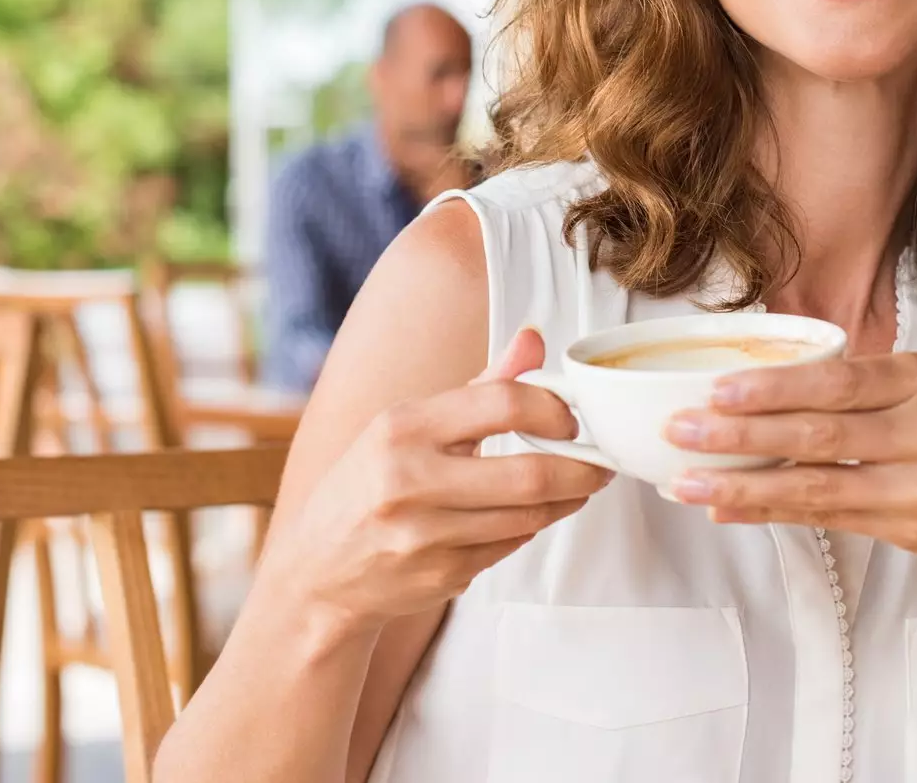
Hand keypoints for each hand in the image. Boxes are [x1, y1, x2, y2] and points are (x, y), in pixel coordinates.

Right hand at [269, 329, 611, 631]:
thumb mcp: (408, 425)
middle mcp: (409, 481)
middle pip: (530, 473)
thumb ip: (481, 385)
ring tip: (577, 485)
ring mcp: (425, 536)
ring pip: (528, 516)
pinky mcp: (440, 577)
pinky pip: (510, 547)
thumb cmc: (367, 484)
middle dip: (581, 469)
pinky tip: (528, 514)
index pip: (502, 403)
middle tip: (599, 463)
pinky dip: (529, 528)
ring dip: (565, 501)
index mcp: (401, 427)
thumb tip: (535, 339)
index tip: (570, 419)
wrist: (317, 574)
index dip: (553, 409)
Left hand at [662, 351, 916, 573]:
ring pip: (816, 484)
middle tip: (681, 431)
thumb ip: (869, 386)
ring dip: (744, 485)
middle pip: (819, 434)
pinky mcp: (910, 529)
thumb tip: (772, 386)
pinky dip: (772, 512)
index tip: (718, 389)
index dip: (775, 388)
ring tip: (688, 482)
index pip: (839, 382)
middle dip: (741, 434)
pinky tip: (728, 509)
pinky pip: (828, 518)